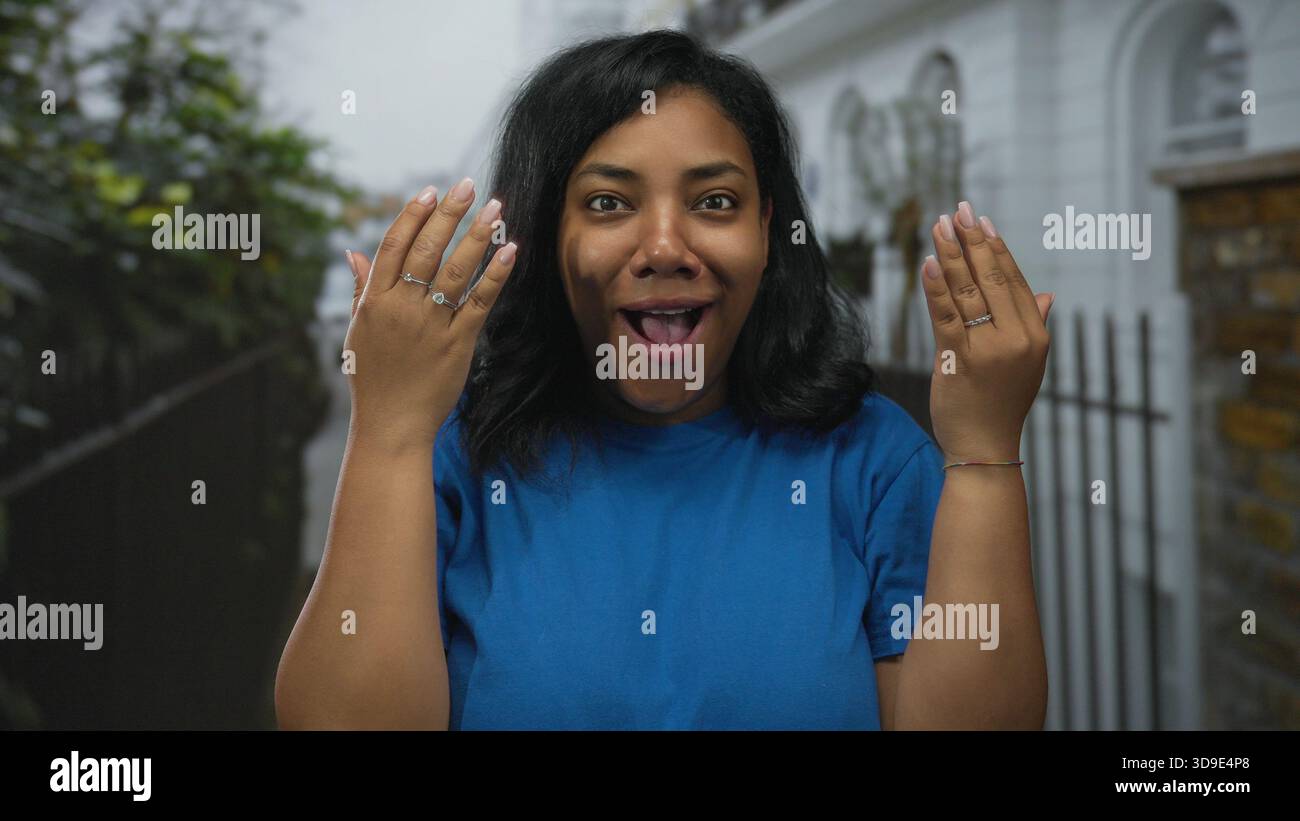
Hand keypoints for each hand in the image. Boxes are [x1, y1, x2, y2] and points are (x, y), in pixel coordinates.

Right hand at [341, 179, 515, 450]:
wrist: (392, 425)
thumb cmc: (372, 379)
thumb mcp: (358, 333)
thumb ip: (361, 290)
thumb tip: (353, 253)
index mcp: (374, 302)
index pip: (393, 246)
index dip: (413, 215)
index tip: (431, 191)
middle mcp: (402, 308)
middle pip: (426, 250)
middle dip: (449, 214)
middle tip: (469, 185)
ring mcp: (430, 326)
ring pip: (455, 270)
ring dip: (477, 235)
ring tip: (495, 207)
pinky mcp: (457, 344)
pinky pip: (479, 302)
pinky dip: (495, 274)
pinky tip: (510, 250)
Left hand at [920, 201, 1052, 463]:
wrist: (985, 446)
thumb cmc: (1001, 404)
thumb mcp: (1027, 365)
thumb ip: (1033, 325)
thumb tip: (1045, 295)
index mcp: (1034, 336)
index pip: (1014, 281)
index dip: (996, 249)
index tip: (981, 222)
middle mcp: (1016, 339)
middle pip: (992, 279)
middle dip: (972, 241)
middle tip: (958, 211)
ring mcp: (987, 350)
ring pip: (967, 292)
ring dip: (950, 255)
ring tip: (939, 226)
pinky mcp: (958, 360)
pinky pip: (945, 316)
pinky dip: (935, 287)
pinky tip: (928, 262)